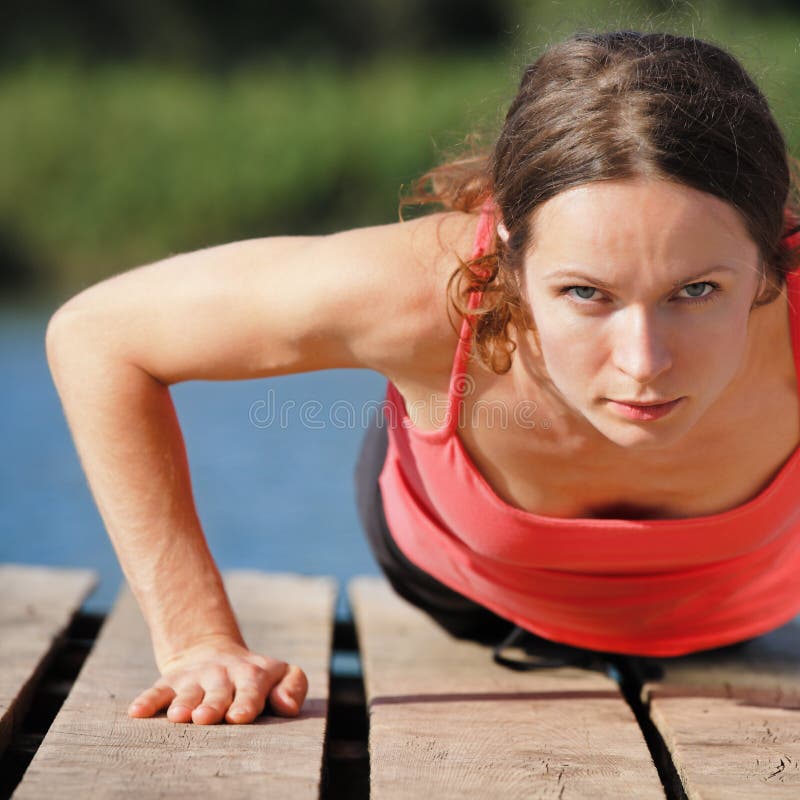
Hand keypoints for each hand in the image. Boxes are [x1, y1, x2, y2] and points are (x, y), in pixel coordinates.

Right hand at [127, 635, 308, 723]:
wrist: (214, 654)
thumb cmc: (254, 678)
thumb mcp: (281, 675)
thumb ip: (293, 687)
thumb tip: (287, 706)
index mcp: (253, 675)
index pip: (252, 688)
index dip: (246, 702)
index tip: (239, 717)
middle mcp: (223, 675)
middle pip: (218, 692)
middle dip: (212, 705)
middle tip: (206, 718)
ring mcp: (196, 678)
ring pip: (188, 692)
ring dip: (183, 704)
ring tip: (179, 717)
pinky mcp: (171, 682)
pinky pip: (157, 691)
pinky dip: (148, 701)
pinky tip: (137, 712)